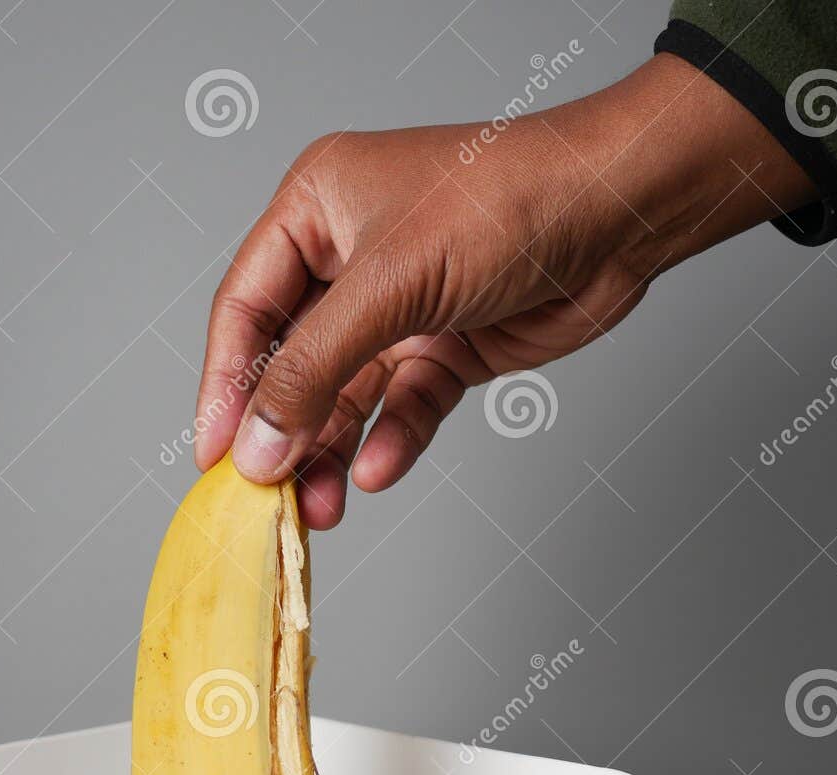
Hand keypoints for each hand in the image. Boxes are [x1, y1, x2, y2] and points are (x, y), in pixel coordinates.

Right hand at [193, 52, 813, 527]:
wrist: (620, 211)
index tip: (216, 457)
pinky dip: (392, 438)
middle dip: (283, 431)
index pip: (245, 311)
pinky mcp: (450, 344)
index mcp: (315, 211)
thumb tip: (255, 445)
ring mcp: (403, 305)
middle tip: (269, 497)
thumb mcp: (389, 285)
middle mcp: (351, 257)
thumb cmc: (504, 202)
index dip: (225, 386)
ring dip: (332, 450)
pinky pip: (406, 403)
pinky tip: (379, 471)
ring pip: (348, 394)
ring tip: (320, 509)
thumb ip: (312, 370)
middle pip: (293, 361)